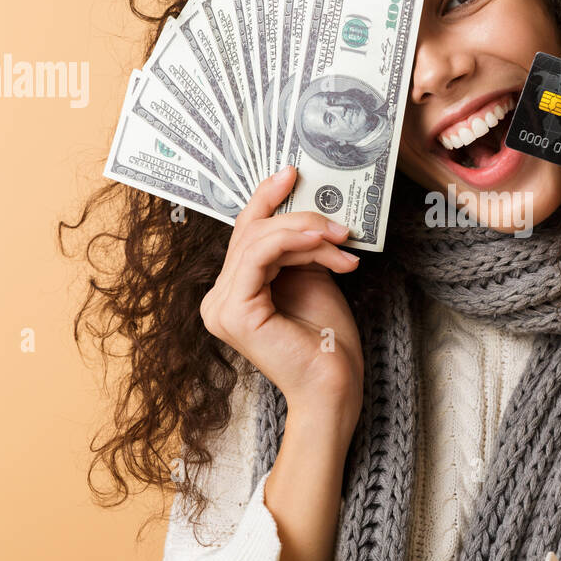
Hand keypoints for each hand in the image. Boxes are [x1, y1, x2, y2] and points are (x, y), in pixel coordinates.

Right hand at [199, 165, 363, 441]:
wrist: (335, 387)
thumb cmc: (328, 342)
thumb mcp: (312, 279)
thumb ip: (299, 248)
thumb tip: (307, 209)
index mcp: (235, 293)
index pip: (246, 235)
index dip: (265, 199)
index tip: (291, 173)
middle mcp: (219, 299)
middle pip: (252, 233)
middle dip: (300, 219)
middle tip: (340, 223)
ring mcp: (221, 307)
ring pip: (258, 240)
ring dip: (306, 232)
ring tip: (341, 238)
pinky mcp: (235, 313)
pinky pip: (259, 256)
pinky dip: (294, 242)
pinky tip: (324, 243)